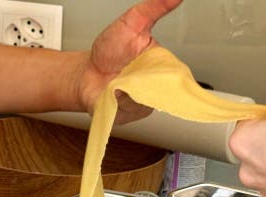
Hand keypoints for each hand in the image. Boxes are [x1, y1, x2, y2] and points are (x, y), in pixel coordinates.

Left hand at [79, 0, 181, 123]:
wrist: (85, 72)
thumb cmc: (109, 51)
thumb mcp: (133, 22)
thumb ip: (154, 8)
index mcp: (163, 66)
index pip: (180, 76)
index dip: (173, 75)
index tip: (158, 68)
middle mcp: (157, 87)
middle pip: (166, 92)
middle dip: (151, 81)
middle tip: (135, 70)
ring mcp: (143, 103)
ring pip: (147, 101)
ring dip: (131, 89)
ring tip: (119, 78)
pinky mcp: (129, 115)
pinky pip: (129, 109)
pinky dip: (120, 99)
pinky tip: (113, 91)